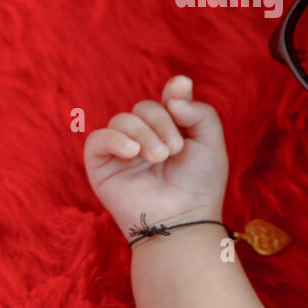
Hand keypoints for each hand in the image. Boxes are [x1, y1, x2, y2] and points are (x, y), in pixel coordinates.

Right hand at [83, 75, 228, 234]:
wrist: (183, 219)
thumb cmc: (199, 186)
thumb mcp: (210, 143)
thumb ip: (199, 111)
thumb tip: (174, 92)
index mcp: (171, 131)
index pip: (166, 99)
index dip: (173, 90)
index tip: (181, 88)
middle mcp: (145, 138)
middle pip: (144, 107)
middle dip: (162, 122)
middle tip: (174, 150)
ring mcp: (122, 151)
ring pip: (122, 119)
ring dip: (144, 134)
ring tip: (159, 157)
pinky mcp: (101, 166)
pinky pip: (97, 138)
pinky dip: (115, 139)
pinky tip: (133, 152)